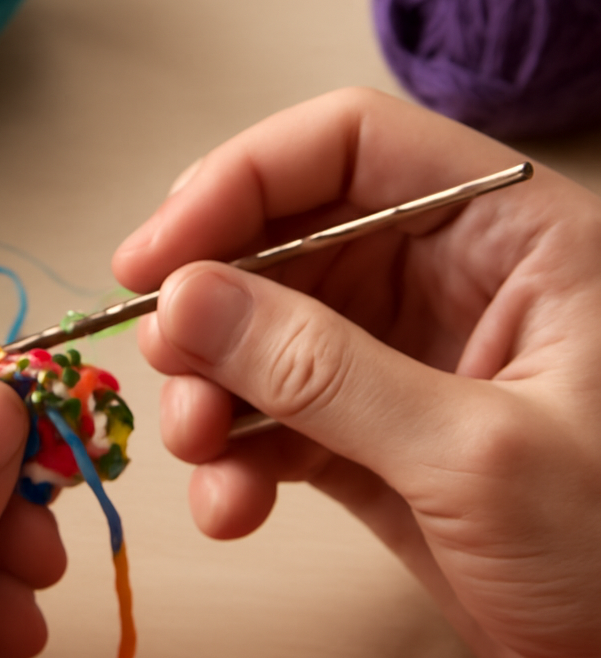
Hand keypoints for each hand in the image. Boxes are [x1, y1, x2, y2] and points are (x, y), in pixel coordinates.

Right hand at [113, 87, 600, 657]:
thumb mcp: (472, 453)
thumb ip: (321, 370)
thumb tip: (184, 300)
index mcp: (506, 233)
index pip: (347, 148)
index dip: (237, 183)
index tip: (152, 260)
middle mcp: (443, 279)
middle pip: (283, 243)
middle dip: (210, 307)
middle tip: (168, 367)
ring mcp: (396, 360)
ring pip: (260, 337)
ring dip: (210, 392)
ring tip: (200, 452)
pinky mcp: (365, 437)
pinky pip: (269, 420)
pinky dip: (234, 459)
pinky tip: (232, 509)